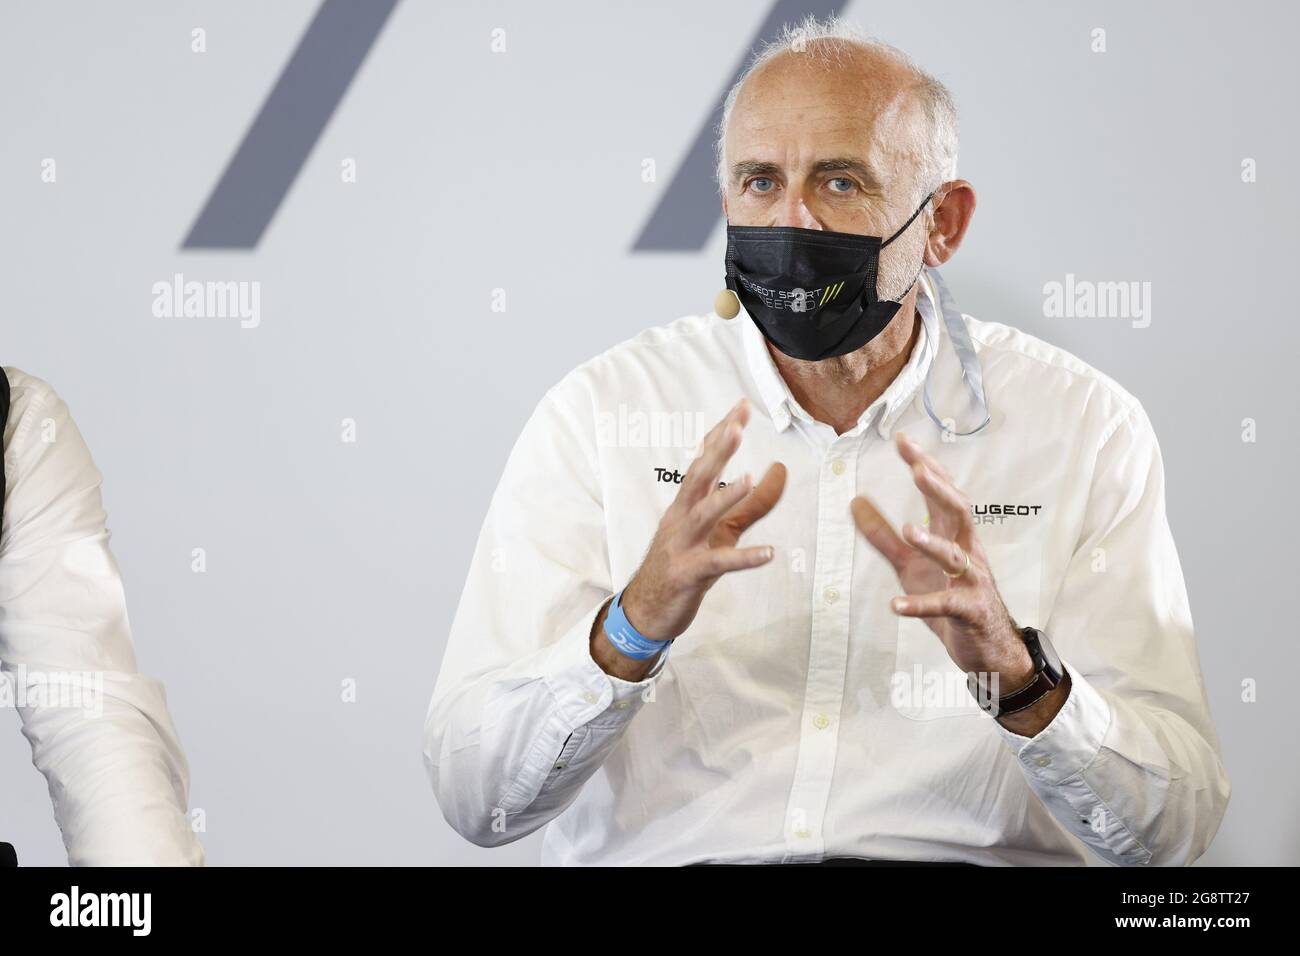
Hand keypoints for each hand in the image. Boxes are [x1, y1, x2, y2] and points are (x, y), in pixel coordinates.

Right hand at [592, 398, 785, 679]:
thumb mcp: (721, 530)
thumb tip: (780, 470)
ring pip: (703, 515)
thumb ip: (751, 503)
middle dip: (717, 451)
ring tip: (747, 478)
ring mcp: (682, 545)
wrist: (647, 609)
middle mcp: (681, 517)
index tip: (740, 406)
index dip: (720, 434)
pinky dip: (743, 558)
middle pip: (699, 477)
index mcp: (687, 503)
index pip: (703, 460)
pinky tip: (769, 554)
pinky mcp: (688, 574)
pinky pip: (717, 564)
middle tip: (736, 425)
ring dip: (724, 496)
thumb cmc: (685, 564)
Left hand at [850, 430, 1033, 694]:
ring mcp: (971, 581)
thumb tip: (854, 501)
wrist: (988, 647)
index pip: (941, 492)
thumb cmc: (951, 597)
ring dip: (933, 543)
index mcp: (952, 534)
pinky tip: (896, 604)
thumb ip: (882, 535)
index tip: (903, 440)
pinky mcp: (969, 612)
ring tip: (909, 530)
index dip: (925, 465)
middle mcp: (966, 551)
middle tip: (917, 469)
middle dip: (938, 489)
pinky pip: (946, 606)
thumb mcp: (909, 564)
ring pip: (956, 556)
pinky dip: (920, 605)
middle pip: (958, 512)